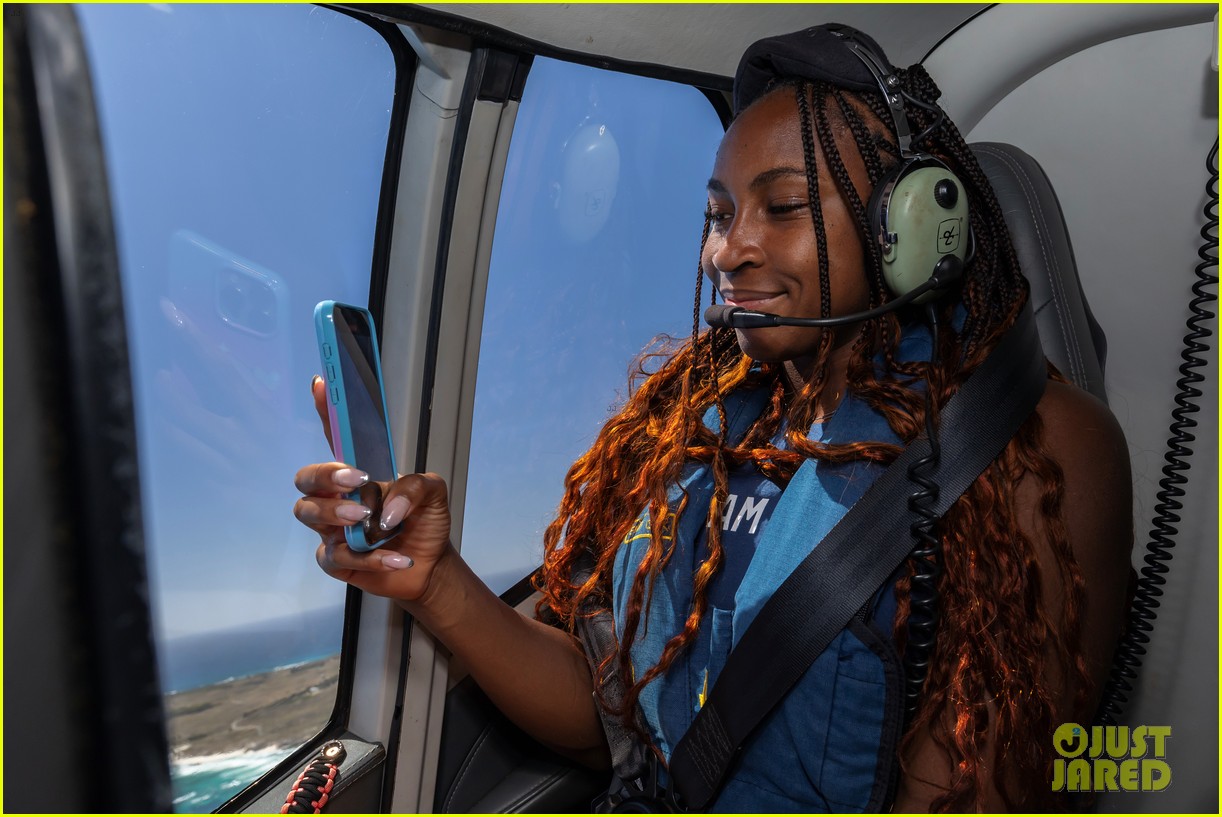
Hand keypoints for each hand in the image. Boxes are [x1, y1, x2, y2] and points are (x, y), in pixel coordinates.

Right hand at [293, 377, 452, 602]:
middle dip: (325, 476)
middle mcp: (337, 498)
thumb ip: (416, 486)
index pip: (335, 438)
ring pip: (308, 513)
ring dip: (337, 514)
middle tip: (355, 481)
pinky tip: (397, 558)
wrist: (430, 564)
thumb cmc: (424, 522)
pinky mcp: (337, 560)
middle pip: (306, 478)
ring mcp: (332, 529)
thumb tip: (387, 509)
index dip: (325, 410)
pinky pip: (335, 556)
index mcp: (358, 475)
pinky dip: (369, 559)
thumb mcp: (433, 494)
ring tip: (369, 520)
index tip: (322, 383)